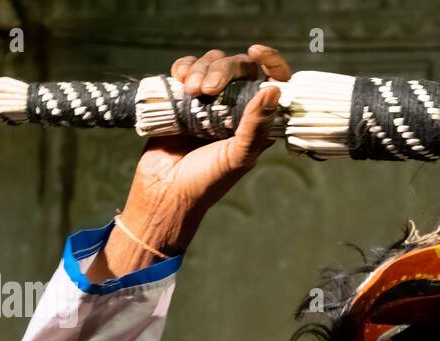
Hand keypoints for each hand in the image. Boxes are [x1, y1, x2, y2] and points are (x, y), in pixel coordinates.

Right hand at [87, 45, 291, 280]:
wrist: (165, 189)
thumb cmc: (207, 180)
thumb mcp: (238, 156)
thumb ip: (256, 125)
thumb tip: (275, 90)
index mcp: (257, 122)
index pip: (274, 82)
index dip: (271, 62)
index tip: (257, 52)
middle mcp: (236, 107)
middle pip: (240, 66)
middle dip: (224, 69)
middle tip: (207, 89)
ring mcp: (209, 100)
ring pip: (213, 62)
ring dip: (201, 68)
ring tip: (191, 91)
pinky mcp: (183, 97)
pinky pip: (188, 67)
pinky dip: (184, 66)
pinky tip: (179, 79)